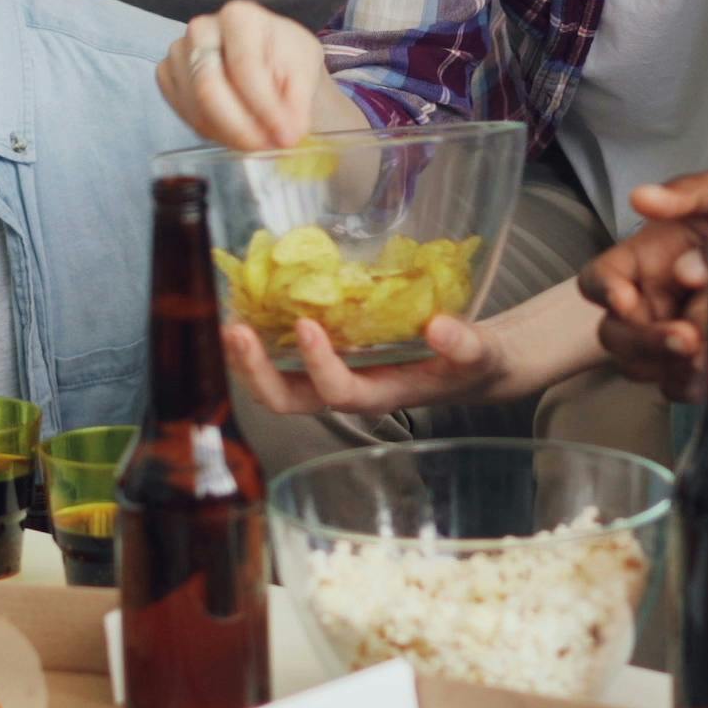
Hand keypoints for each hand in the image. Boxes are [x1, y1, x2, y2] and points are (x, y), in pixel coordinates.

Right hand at [160, 0, 334, 149]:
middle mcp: (201, 29)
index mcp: (239, 15)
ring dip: (231, 135)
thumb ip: (298, 99)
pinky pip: (185, 116)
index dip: (266, 107)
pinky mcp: (167, 76)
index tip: (287, 136)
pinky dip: (214, 133)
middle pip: (208, 88)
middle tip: (269, 147)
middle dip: (242, 128)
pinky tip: (236, 130)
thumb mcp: (305, 70)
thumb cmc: (286, 59)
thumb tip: (288, 131)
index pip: (245, 66)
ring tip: (260, 139)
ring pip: (196, 108)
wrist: (266, 62)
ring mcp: (178, 53)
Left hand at [225, 314, 503, 416]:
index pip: (340, 392)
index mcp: (382, 394)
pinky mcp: (327, 359)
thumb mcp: (479, 354)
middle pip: (289, 401)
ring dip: (248, 358)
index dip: (320, 366)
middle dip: (258, 372)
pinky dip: (261, 339)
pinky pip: (283, 359)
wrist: (469, 366)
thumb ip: (464, 345)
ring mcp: (333, 377)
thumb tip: (439, 329)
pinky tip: (248, 307)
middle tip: (236, 331)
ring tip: (228, 319)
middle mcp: (349, 391)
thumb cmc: (471, 363)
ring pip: (278, 384)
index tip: (307, 326)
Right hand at [589, 165, 707, 396]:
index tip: (629, 301)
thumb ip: (696, 193)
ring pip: (649, 368)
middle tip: (685, 338)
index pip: (604, 279)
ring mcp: (691, 333)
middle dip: (643, 339)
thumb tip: (642, 199)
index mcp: (660, 254)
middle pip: (617, 333)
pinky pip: (690, 387)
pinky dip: (702, 387)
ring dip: (671, 367)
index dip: (607, 291)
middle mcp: (666, 298)